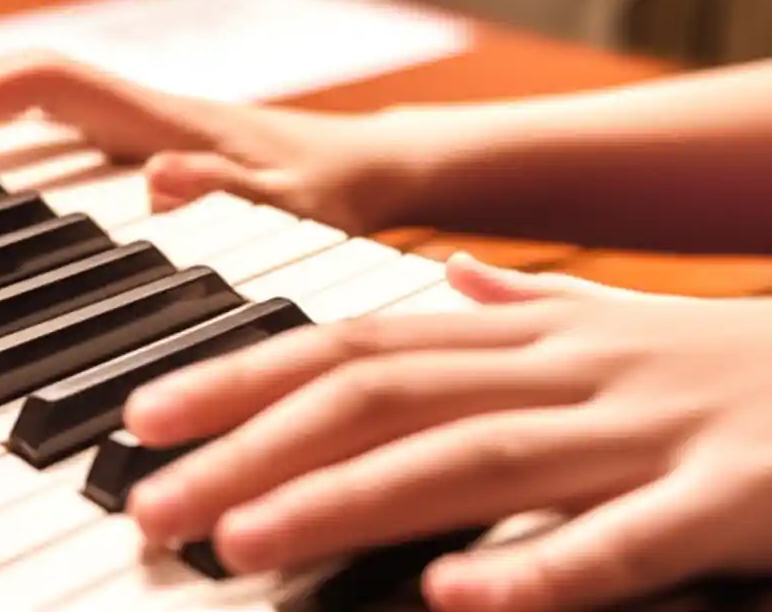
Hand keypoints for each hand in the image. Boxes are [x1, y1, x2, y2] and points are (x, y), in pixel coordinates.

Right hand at [0, 51, 425, 231]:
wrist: (375, 170)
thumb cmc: (337, 193)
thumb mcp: (296, 206)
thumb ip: (230, 192)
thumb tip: (154, 181)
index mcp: (166, 120)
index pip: (52, 81)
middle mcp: (149, 109)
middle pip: (36, 75)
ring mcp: (151, 120)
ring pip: (50, 91)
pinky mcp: (160, 138)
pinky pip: (73, 116)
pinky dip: (23, 120)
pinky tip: (5, 148)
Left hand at [123, 255, 771, 611]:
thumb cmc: (733, 360)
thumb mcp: (617, 320)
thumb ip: (523, 305)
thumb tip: (445, 283)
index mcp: (525, 338)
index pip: (354, 347)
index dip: (243, 376)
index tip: (150, 416)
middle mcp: (563, 373)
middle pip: (381, 399)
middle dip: (254, 447)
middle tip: (153, 501)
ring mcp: (644, 433)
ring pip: (471, 458)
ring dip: (348, 499)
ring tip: (245, 541)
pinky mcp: (732, 499)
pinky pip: (625, 540)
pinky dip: (540, 568)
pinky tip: (457, 600)